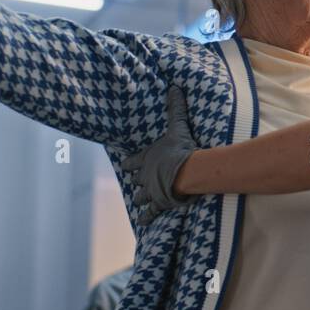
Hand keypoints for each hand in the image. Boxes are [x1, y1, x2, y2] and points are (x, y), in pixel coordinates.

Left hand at [123, 85, 198, 223]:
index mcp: (147, 158)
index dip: (128, 163)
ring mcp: (151, 191)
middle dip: (136, 181)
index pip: (133, 161)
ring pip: (141, 196)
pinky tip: (143, 222)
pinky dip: (147, 217)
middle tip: (134, 182)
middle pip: (136, 180)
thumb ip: (175, 109)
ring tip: (138, 200)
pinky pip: (151, 212)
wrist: (186, 172)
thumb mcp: (178, 127)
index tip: (124, 165)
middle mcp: (145, 176)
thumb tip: (174, 87)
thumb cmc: (180, 149)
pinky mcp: (160, 203)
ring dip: (140, 198)